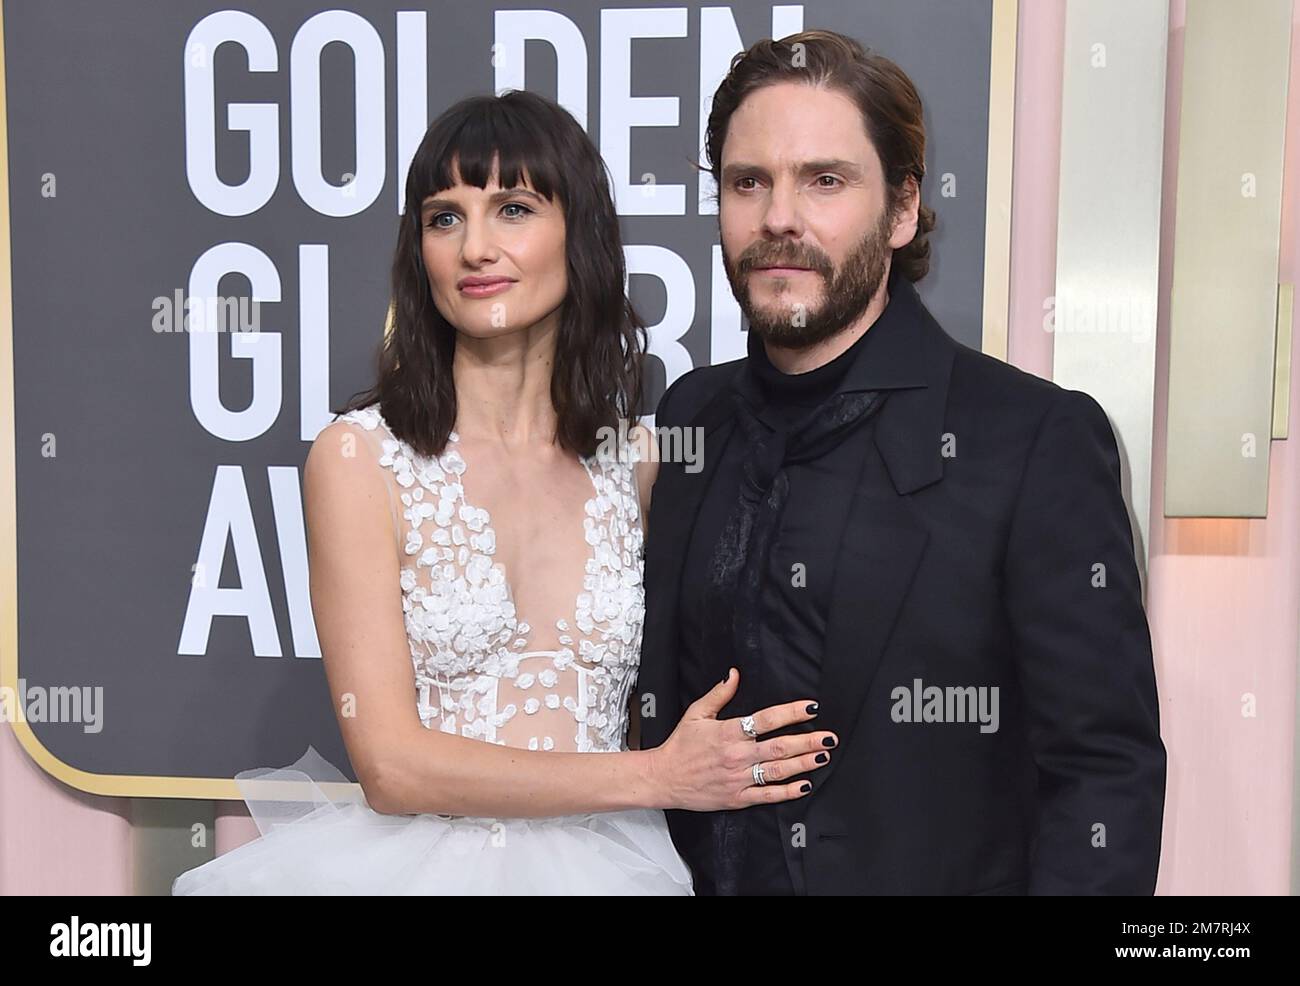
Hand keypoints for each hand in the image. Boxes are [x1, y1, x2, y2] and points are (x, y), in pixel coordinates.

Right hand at [649, 667, 836, 810]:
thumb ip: (719, 694)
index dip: (792, 712)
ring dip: (804, 763)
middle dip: (808, 741)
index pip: (767, 719)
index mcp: (729, 732)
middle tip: (829, 737)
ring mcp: (738, 778)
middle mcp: (737, 755)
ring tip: (823, 756)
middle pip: (780, 746)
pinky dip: (788, 791)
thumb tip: (735, 674)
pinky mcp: (738, 797)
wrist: (664, 778)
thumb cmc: (680, 745)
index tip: (811, 708)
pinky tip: (804, 785)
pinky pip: (768, 795)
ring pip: (778, 770)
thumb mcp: (696, 713)